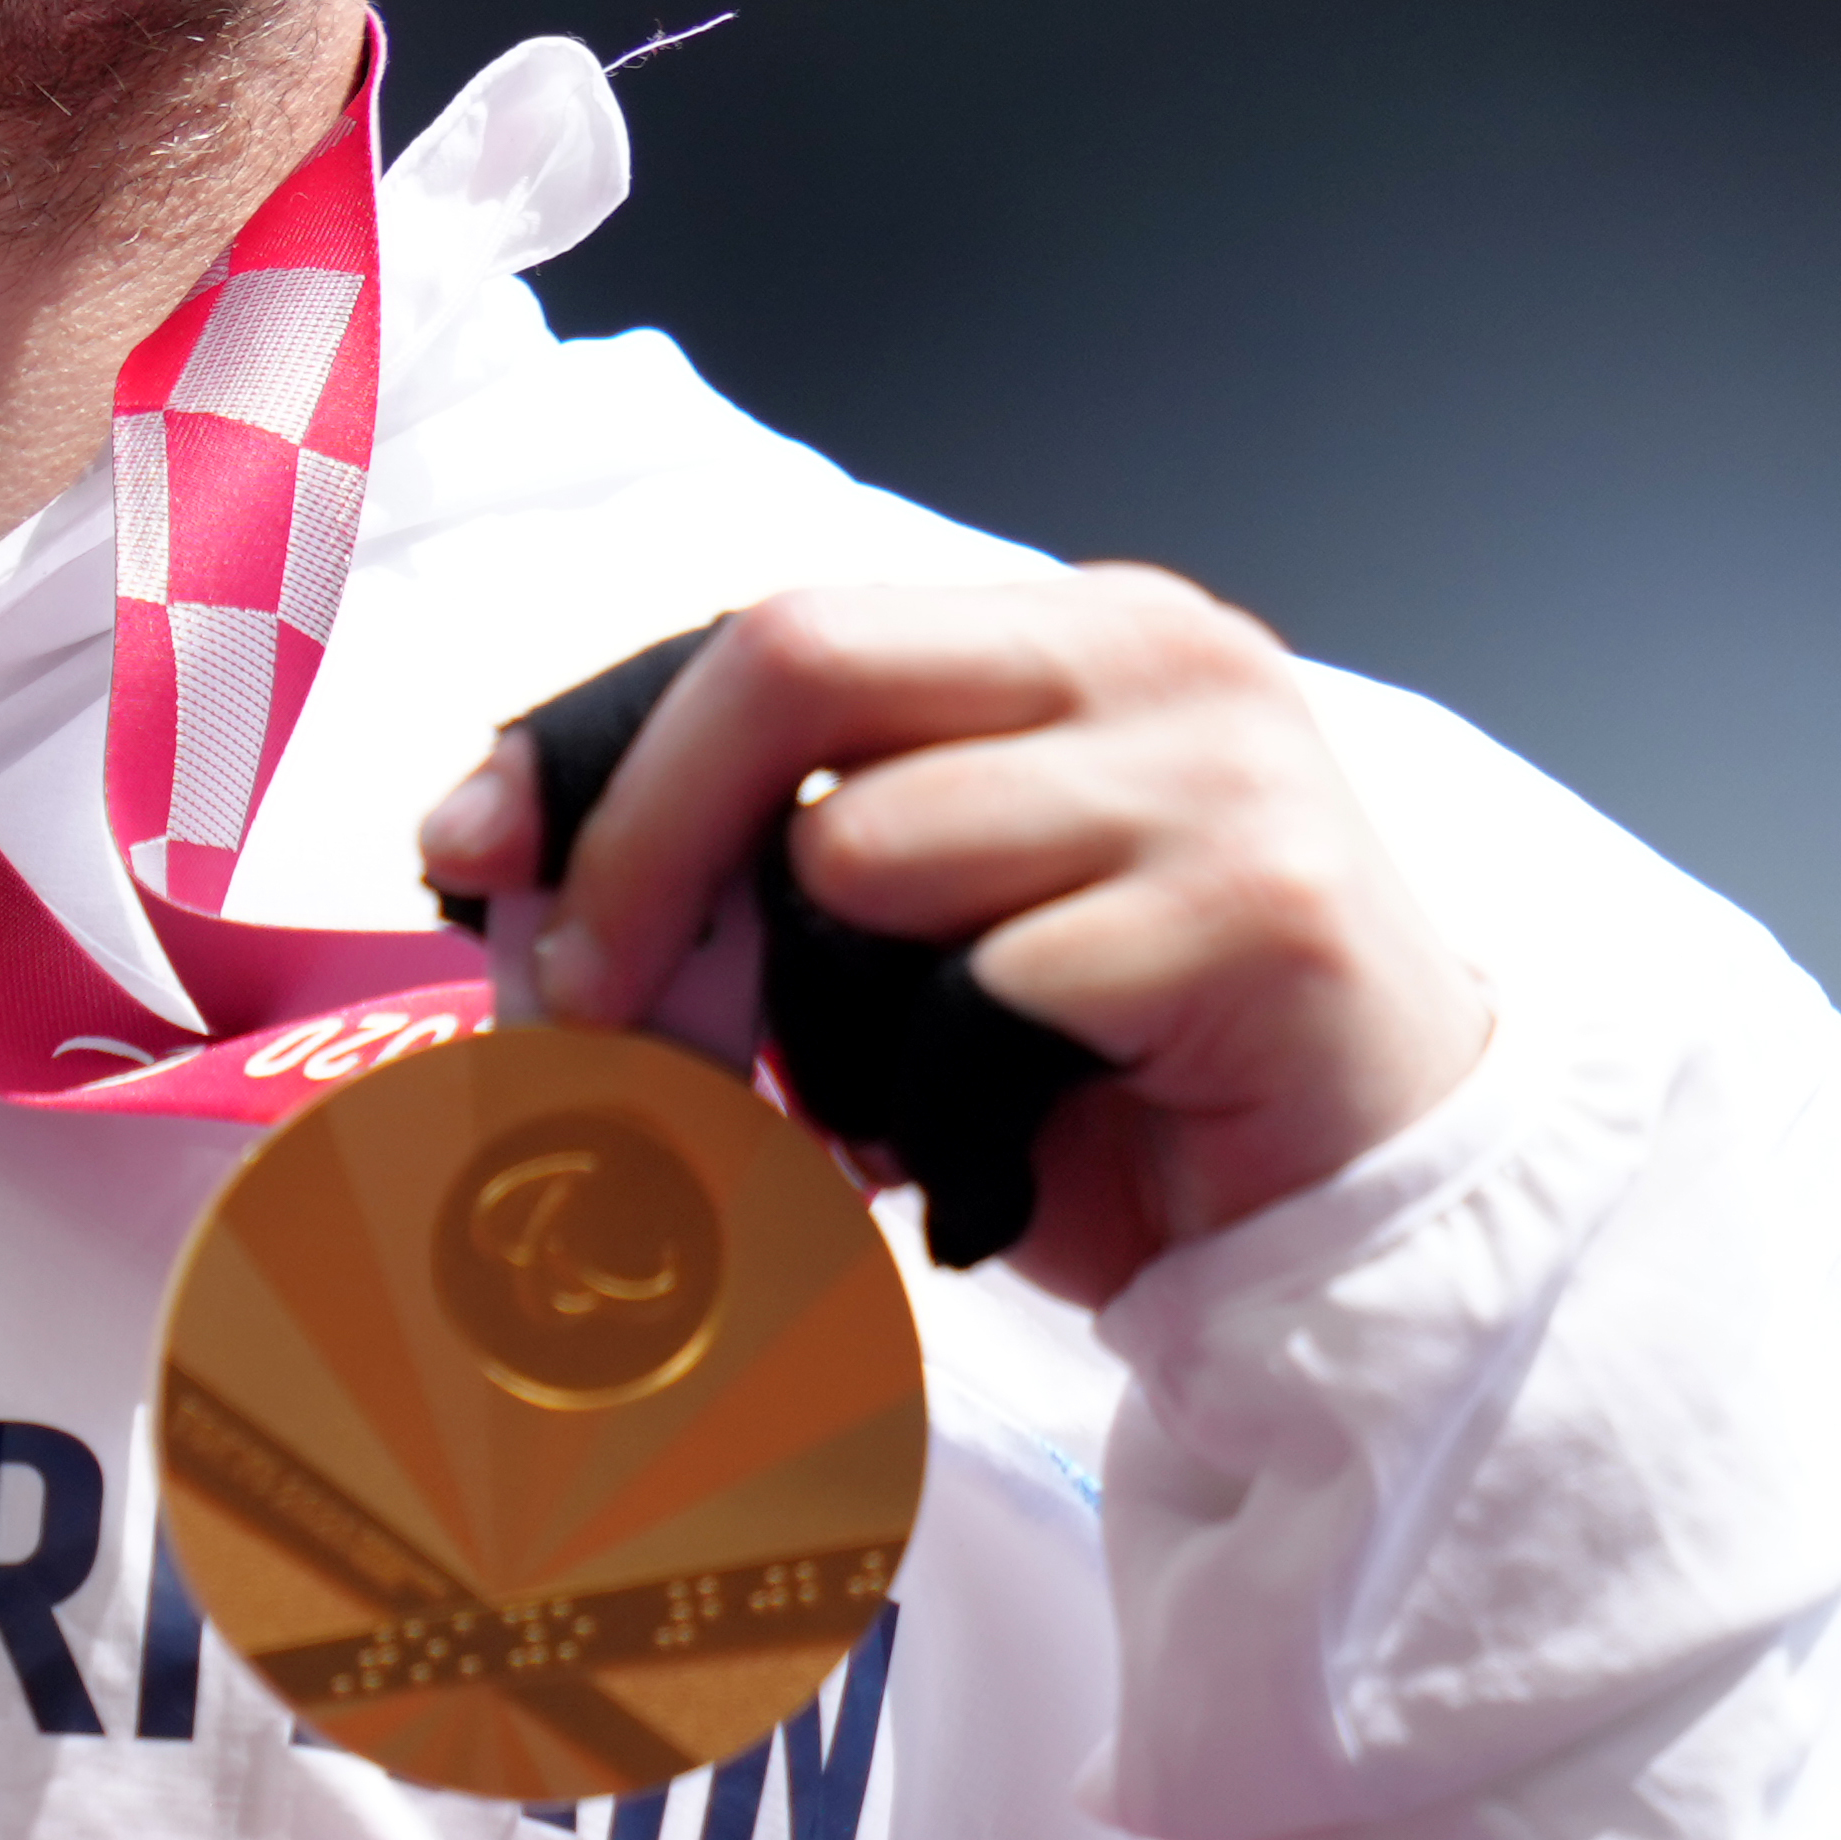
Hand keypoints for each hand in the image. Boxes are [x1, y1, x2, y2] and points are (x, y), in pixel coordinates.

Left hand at [417, 572, 1494, 1308]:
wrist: (1372, 1212)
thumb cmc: (1121, 1075)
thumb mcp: (926, 932)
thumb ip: (766, 869)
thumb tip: (499, 860)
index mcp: (1068, 632)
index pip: (775, 627)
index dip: (598, 741)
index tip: (468, 852)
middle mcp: (1155, 658)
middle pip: (798, 662)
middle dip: (646, 840)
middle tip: (589, 1005)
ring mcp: (1219, 776)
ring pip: (874, 847)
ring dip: (832, 1019)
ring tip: (898, 1107)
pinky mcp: (1259, 914)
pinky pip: (991, 990)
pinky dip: (953, 1099)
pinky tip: (1007, 1152)